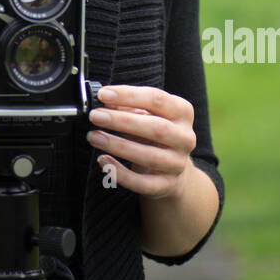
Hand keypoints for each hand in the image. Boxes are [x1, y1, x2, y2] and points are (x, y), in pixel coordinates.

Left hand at [87, 84, 196, 199]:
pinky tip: (103, 160)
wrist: (172, 166)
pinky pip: (143, 183)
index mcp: (182, 112)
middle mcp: (185, 138)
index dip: (128, 96)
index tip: (103, 94)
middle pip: (156, 128)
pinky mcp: (167, 185)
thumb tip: (105, 100)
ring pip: (150, 157)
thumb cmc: (153, 133)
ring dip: (118, 146)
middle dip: (122, 121)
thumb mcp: (146, 114)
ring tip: (94, 137)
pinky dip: (121, 173)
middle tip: (96, 116)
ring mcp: (178, 163)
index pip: (157, 99)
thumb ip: (127, 106)